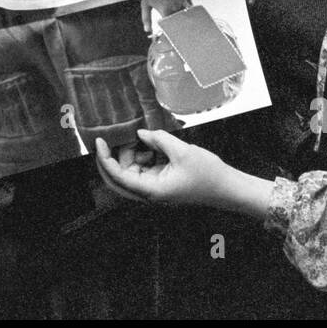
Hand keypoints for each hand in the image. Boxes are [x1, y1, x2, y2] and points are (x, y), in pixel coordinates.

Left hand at [94, 130, 230, 207]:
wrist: (227, 188)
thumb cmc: (208, 175)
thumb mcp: (182, 151)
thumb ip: (158, 140)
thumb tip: (141, 134)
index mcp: (152, 191)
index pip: (118, 176)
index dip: (104, 159)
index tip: (99, 142)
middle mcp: (150, 193)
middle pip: (121, 176)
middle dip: (119, 156)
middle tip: (123, 137)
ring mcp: (156, 189)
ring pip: (133, 171)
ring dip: (136, 154)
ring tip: (149, 140)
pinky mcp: (162, 183)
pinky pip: (146, 169)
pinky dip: (147, 156)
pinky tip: (158, 146)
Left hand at [139, 0, 192, 32]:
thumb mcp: (145, 4)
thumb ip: (146, 19)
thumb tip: (148, 30)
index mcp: (166, 9)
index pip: (171, 25)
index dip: (170, 30)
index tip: (168, 33)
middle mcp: (175, 5)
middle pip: (179, 20)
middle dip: (177, 26)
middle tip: (176, 30)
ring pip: (186, 13)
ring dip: (183, 18)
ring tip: (181, 23)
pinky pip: (189, 5)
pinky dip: (188, 10)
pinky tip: (185, 14)